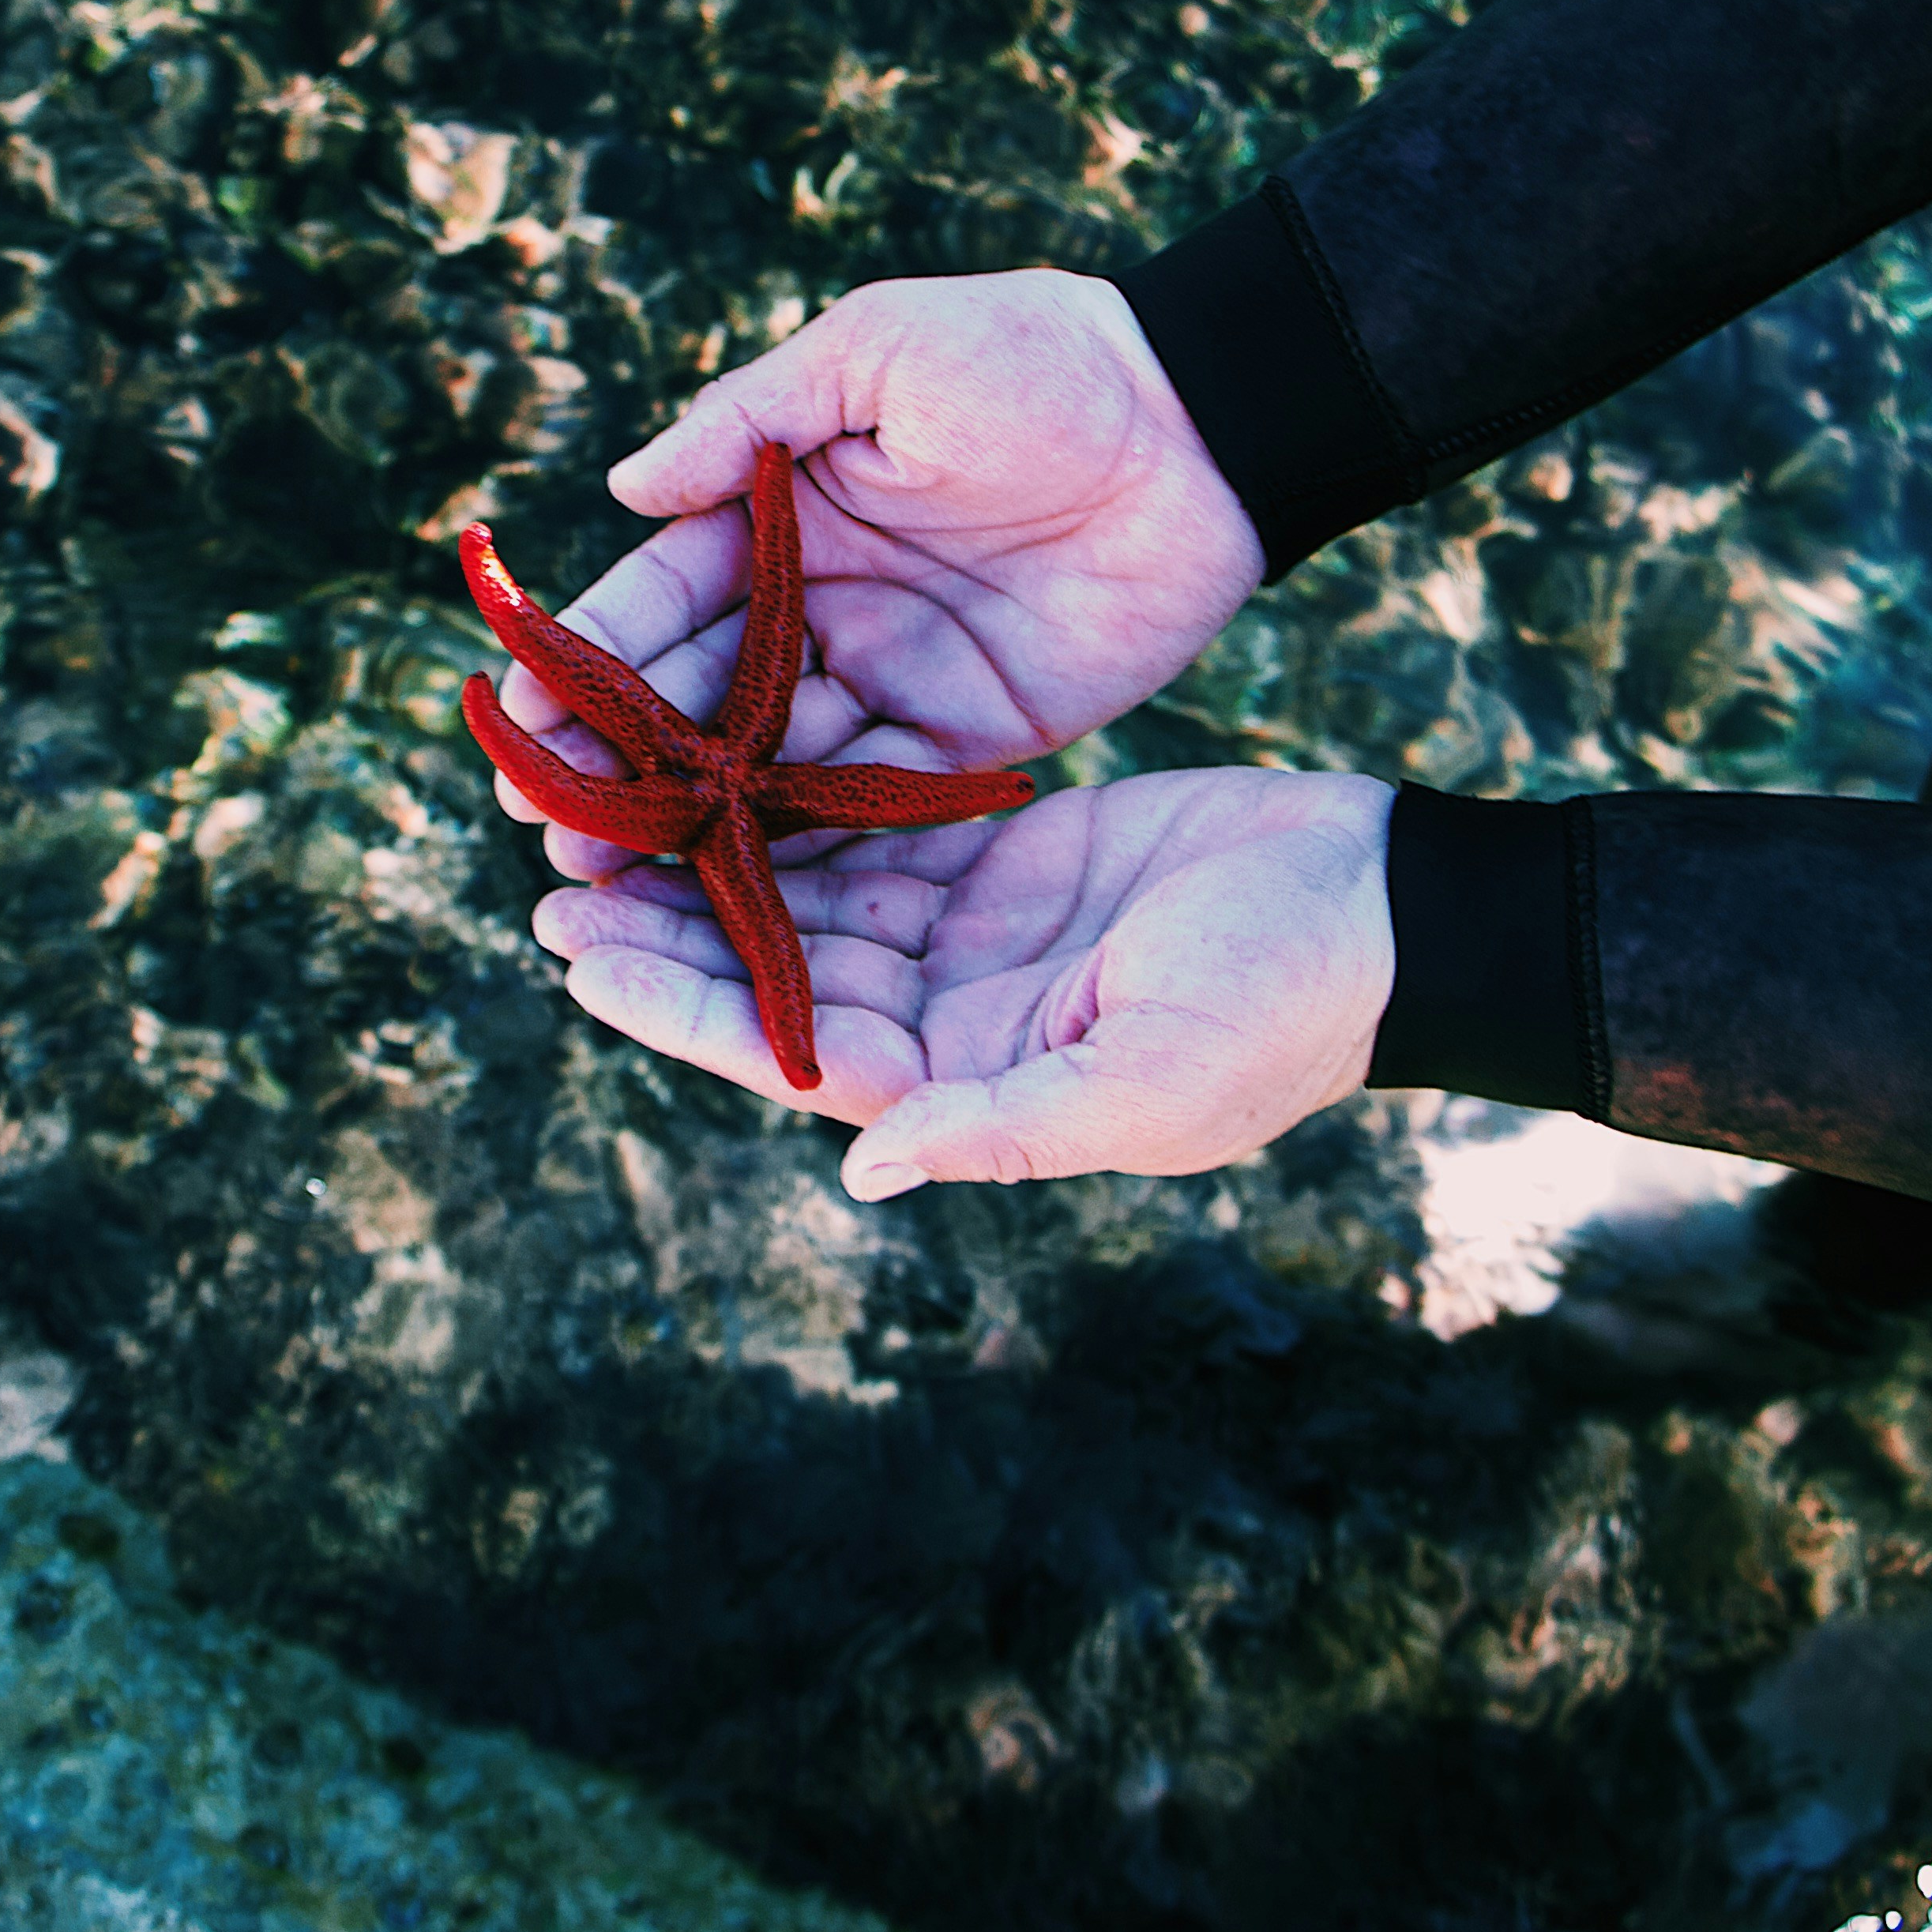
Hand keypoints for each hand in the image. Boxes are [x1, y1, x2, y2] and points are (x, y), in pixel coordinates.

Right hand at [491, 268, 1264, 879]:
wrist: (1205, 422)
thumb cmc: (1038, 356)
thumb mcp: (880, 353)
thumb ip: (749, 422)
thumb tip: (623, 491)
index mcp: (782, 516)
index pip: (662, 600)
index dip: (589, 660)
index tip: (521, 721)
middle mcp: (822, 608)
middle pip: (697, 703)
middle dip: (620, 769)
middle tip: (550, 835)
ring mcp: (892, 678)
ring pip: (769, 769)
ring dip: (694, 826)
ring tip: (617, 883)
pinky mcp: (969, 738)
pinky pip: (875, 802)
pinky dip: (809, 846)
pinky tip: (743, 891)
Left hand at [528, 767, 1396, 1196]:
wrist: (1383, 907)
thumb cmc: (1283, 1002)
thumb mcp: (1149, 1079)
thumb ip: (1006, 1126)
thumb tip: (869, 1173)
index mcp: (967, 1087)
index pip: (789, 1051)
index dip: (681, 1005)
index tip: (578, 956)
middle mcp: (948, 1025)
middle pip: (772, 974)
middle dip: (664, 928)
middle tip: (549, 876)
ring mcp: (968, 941)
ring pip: (805, 899)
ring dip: (709, 862)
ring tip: (603, 810)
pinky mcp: (996, 862)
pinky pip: (867, 833)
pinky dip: (789, 803)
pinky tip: (712, 758)